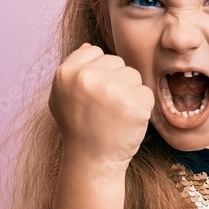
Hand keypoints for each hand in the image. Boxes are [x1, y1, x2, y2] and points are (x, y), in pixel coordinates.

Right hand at [48, 42, 153, 173]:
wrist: (91, 161)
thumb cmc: (78, 128)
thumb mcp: (62, 96)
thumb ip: (72, 69)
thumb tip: (88, 46)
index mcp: (66, 72)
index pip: (94, 52)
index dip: (98, 72)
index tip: (93, 94)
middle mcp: (87, 77)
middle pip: (117, 63)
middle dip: (116, 82)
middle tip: (105, 108)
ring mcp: (111, 89)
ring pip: (134, 76)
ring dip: (130, 94)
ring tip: (115, 115)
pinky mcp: (134, 103)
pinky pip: (146, 93)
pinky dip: (141, 108)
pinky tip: (127, 122)